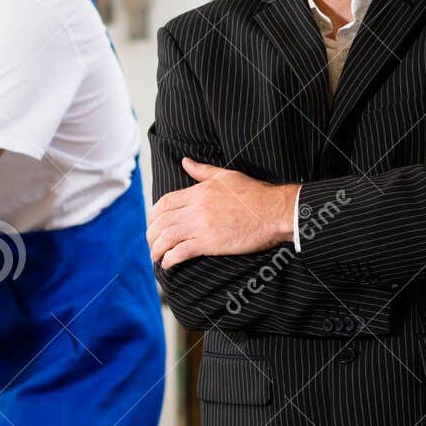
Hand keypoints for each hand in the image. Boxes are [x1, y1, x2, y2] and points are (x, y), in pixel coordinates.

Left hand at [147, 158, 298, 268]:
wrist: (274, 212)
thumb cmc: (255, 194)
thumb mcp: (226, 176)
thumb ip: (202, 171)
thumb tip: (185, 161)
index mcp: (198, 191)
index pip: (164, 202)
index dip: (153, 215)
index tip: (152, 224)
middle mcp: (196, 208)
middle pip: (162, 221)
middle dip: (152, 234)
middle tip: (152, 243)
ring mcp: (201, 226)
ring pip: (167, 237)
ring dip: (156, 249)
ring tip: (156, 256)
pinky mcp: (210, 243)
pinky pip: (181, 252)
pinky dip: (170, 259)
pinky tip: (167, 264)